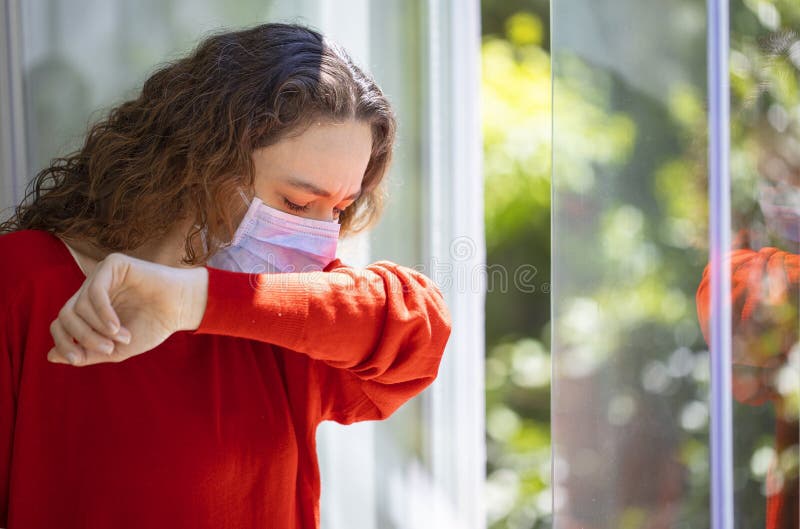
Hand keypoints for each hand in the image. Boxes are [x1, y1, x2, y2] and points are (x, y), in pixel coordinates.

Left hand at [47, 252, 208, 365]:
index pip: (61, 323)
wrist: (182, 308)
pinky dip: (102, 313)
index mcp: (90, 308)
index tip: (78, 360)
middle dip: (82, 337)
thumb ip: (88, 353)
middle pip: (65, 315)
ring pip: (78, 305)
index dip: (64, 343)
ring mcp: (101, 276)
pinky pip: (95, 291)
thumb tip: (51, 356)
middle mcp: (91, 290)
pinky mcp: (113, 265)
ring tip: (122, 338)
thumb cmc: (154, 327)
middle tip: (107, 349)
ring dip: (97, 328)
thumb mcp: (117, 349)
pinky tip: (117, 327)